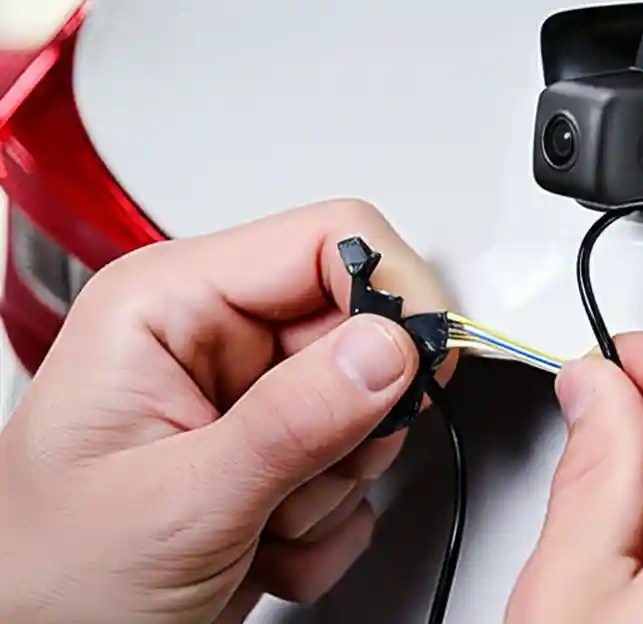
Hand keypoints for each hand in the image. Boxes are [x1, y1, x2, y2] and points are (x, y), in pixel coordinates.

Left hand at [0, 199, 456, 622]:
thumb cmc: (47, 580)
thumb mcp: (178, 502)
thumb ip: (294, 420)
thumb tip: (392, 347)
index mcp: (170, 303)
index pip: (329, 239)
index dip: (392, 294)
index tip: (416, 369)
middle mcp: (214, 339)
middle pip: (365, 332)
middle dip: (354, 426)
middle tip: (300, 478)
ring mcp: (249, 400)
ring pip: (371, 411)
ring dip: (334, 489)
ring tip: (259, 524)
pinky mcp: (276, 455)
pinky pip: (359, 474)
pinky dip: (328, 529)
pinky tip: (261, 548)